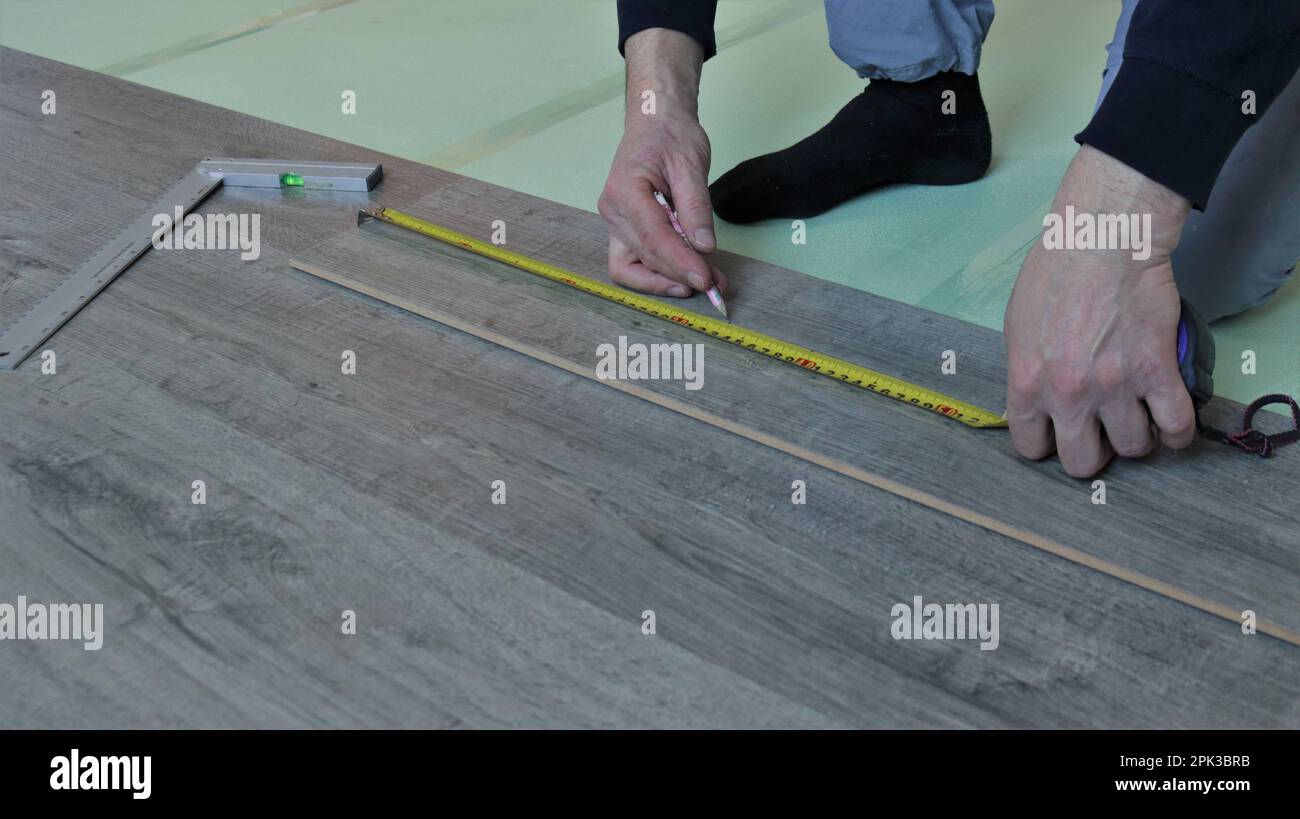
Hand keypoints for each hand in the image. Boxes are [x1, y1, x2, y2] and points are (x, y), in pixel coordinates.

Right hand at [597, 28, 725, 297]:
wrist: (655, 122)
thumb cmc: (670, 136)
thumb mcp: (690, 164)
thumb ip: (696, 207)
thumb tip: (704, 247)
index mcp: (625, 190)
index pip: (653, 238)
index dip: (680, 263)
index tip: (707, 280)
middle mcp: (613, 211)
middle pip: (644, 256)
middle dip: (680, 274)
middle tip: (717, 284)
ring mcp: (614, 223)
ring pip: (632, 268)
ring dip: (667, 281)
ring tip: (705, 282)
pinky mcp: (623, 230)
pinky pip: (633, 263)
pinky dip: (656, 274)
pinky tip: (683, 276)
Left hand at [1004, 145, 1195, 477]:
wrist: (1103, 240)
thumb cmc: (1056, 272)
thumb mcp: (1018, 326)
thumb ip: (1027, 369)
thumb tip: (1034, 397)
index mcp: (1027, 383)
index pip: (1031, 445)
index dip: (1047, 445)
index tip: (1058, 436)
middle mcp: (1068, 394)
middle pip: (1082, 461)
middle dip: (1093, 452)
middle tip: (1101, 433)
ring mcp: (1114, 387)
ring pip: (1133, 448)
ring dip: (1138, 439)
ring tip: (1138, 420)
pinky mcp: (1157, 372)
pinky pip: (1177, 425)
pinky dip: (1179, 432)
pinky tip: (1173, 425)